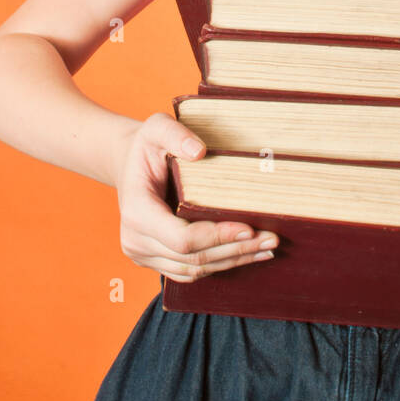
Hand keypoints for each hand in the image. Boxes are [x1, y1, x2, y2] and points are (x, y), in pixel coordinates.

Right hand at [115, 112, 277, 280]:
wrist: (128, 164)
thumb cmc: (146, 146)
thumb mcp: (157, 129)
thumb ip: (175, 135)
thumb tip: (199, 151)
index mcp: (137, 211)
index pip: (182, 238)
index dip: (218, 237)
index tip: (250, 229)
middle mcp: (135, 240)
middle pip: (193, 258)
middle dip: (235, 250)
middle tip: (271, 240)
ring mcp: (143, 254)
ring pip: (193, 270)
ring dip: (232, 261)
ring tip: (265, 249)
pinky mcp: (155, 260)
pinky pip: (189, 272)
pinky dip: (218, 264)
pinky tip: (245, 254)